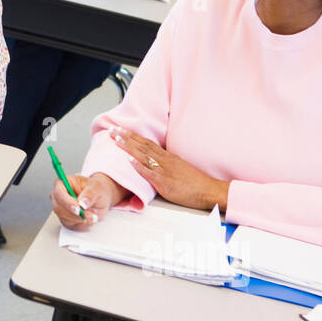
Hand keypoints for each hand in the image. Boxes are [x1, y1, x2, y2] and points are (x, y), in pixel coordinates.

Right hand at [51, 171, 124, 229]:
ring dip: (81, 219)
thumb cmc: (96, 188)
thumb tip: (83, 202)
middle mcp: (59, 196)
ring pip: (65, 219)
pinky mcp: (66, 219)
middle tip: (90, 215)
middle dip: (75, 214)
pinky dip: (83, 224)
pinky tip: (90, 218)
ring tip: (94, 214)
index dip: (67, 202)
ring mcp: (61, 209)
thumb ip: (90, 193)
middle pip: (59, 208)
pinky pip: (71, 226)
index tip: (78, 209)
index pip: (59, 193)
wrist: (100, 198)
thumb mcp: (96, 187)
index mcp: (62, 183)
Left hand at [110, 128, 228, 211]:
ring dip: (128, 147)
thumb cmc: (195, 182)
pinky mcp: (165, 183)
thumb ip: (166, 164)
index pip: (147, 143)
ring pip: (144, 156)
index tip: (120, 130)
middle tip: (112, 130)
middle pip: (142, 146)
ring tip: (116, 140)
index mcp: (167, 157)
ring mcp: (164, 171)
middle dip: (126, 137)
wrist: (208, 190)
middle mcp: (165, 160)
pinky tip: (129, 160)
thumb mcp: (179, 168)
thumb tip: (154, 162)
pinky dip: (139, 166)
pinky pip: (150, 173)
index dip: (132, 136)